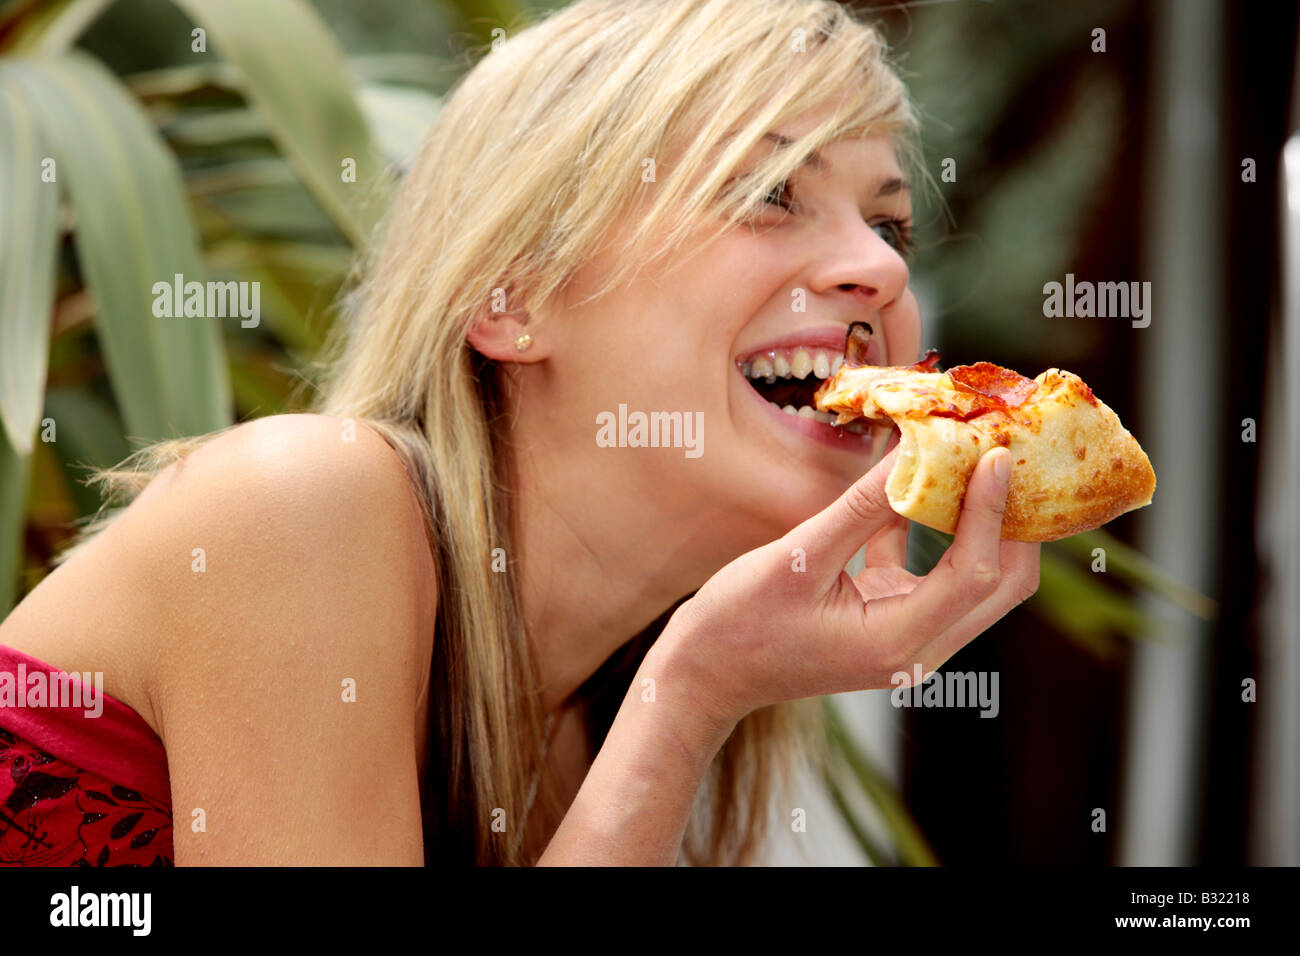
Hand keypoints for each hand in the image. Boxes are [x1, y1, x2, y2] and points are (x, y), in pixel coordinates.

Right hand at [668, 445, 1040, 724]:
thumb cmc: (739, 623)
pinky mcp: (891, 621)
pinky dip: (937, 530)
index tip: (995, 453)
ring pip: (977, 579)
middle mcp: (917, 650)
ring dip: (983, 522)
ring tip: (975, 459)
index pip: (975, 573)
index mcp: (897, 642)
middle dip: (1013, 519)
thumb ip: (862, 507)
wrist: (706, 674)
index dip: (993, 510)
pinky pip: (935, 573)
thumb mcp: (798, 556)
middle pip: (1001, 584)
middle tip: (1003, 453)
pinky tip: (922, 480)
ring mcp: (908, 639)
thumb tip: (913, 452)